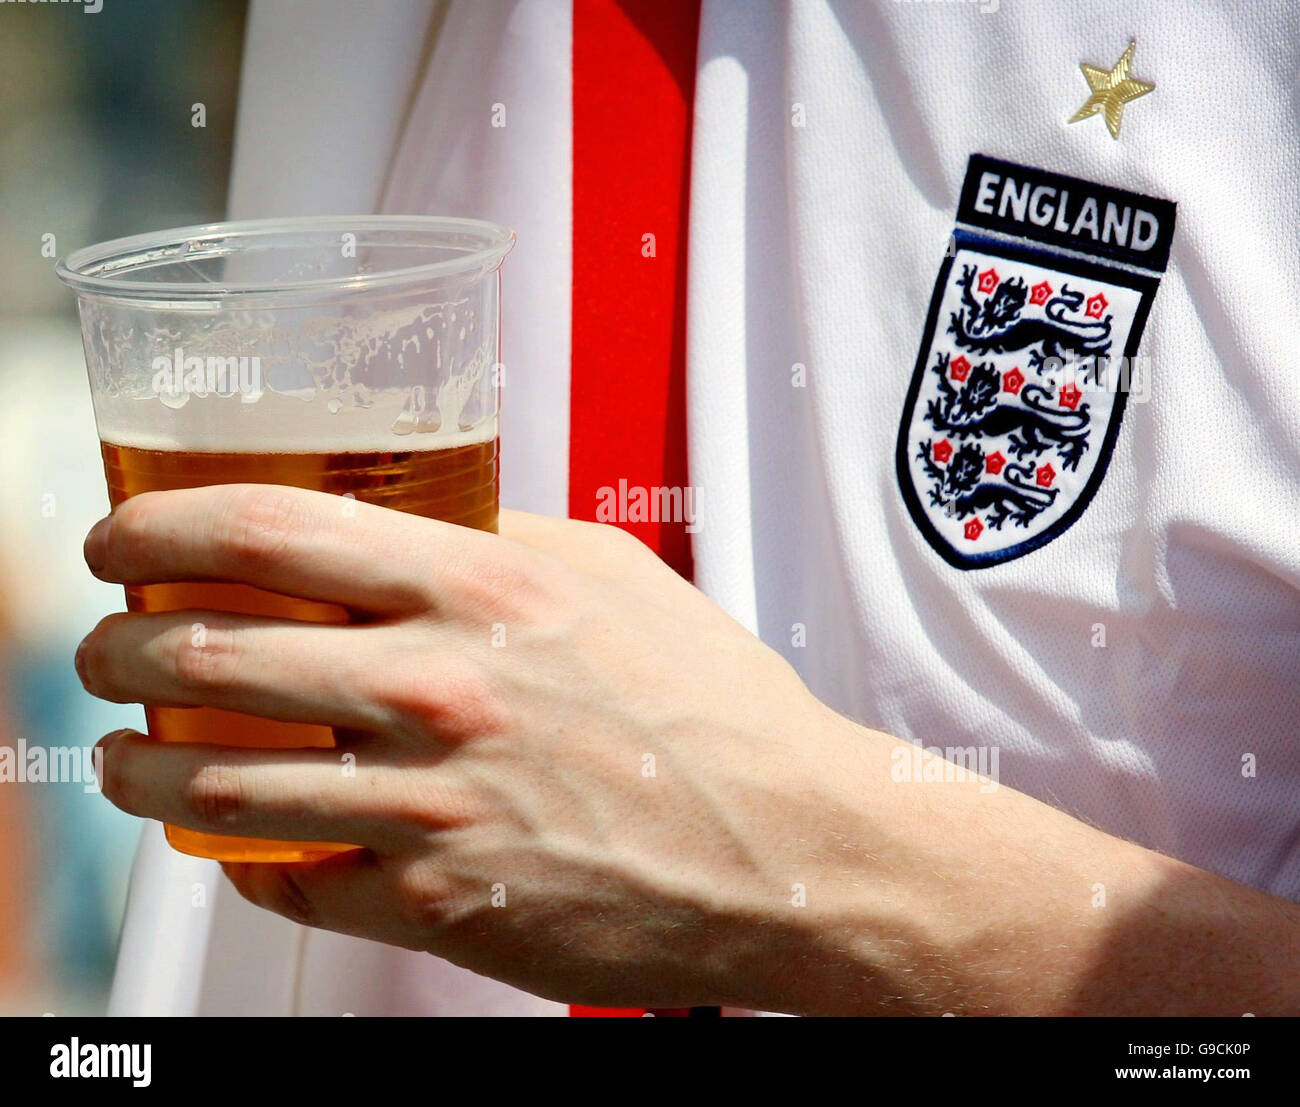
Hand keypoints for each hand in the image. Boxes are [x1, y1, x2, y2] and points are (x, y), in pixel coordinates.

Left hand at [77, 485, 851, 1008]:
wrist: (789, 848)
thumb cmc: (716, 709)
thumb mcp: (615, 577)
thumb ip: (504, 536)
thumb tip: (420, 521)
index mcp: (482, 589)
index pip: (268, 530)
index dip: (159, 526)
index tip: (120, 538)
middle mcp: (439, 690)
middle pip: (207, 653)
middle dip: (117, 647)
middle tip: (107, 647)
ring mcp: (431, 805)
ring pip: (214, 788)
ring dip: (139, 769)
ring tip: (127, 757)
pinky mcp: (437, 905)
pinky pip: (291, 883)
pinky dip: (243, 863)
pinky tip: (239, 845)